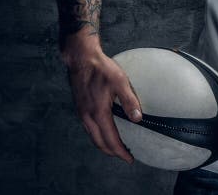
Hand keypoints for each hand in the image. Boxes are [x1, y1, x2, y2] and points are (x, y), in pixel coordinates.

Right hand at [65, 45, 141, 162]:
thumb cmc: (102, 69)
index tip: (129, 158)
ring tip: (116, 148)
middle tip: (124, 156)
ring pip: (92, 136)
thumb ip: (129, 100)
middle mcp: (88, 116)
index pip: (110, 139)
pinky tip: (104, 132)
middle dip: (112, 151)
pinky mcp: (80, 108)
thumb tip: (138, 118)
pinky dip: (97, 136)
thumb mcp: (120, 82)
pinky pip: (89, 129)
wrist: (81, 59)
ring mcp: (82, 113)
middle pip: (99, 142)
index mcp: (99, 112)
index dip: (120, 151)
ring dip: (104, 145)